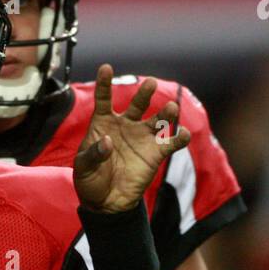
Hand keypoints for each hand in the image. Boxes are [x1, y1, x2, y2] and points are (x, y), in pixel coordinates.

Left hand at [73, 64, 190, 212]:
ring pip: (157, 120)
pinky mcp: (155, 154)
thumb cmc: (90, 180)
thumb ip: (94, 153)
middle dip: (144, 93)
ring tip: (171, 108)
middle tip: (149, 83)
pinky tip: (184, 134)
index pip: (104, 99)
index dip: (105, 84)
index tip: (106, 67)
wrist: (105, 202)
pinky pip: (170, 143)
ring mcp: (142, 138)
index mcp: (103, 124)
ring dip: (166, 113)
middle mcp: (125, 126)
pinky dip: (179, 138)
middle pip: (137, 104)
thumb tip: (107, 141)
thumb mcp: (83, 167)